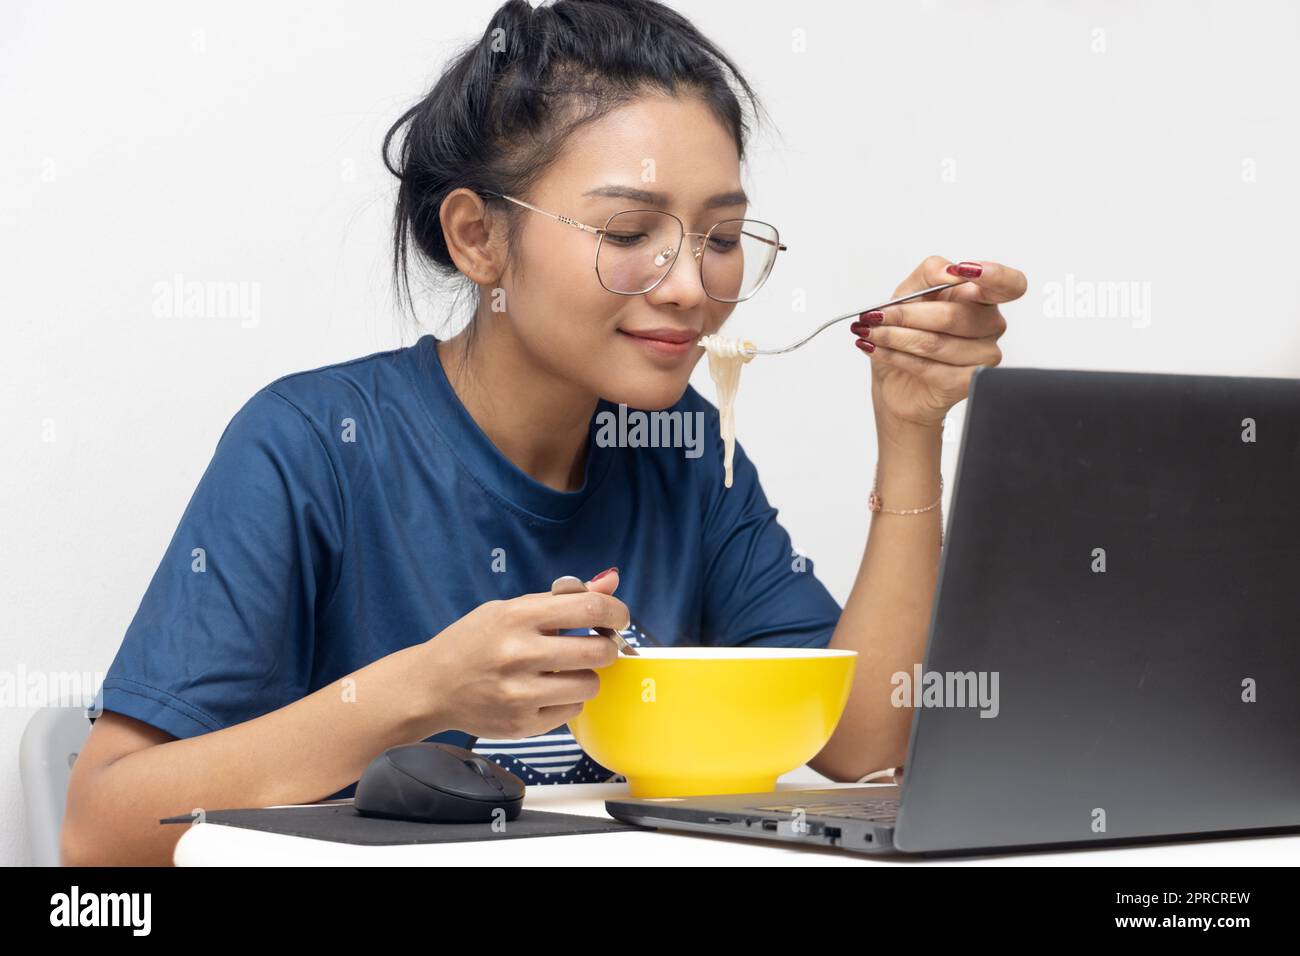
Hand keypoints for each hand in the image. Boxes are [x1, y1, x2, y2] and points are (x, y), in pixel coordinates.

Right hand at [417, 570, 625, 739]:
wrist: (432, 686)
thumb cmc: (474, 642)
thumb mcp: (512, 609)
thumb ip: (563, 598)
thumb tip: (611, 582)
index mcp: (518, 617)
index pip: (589, 609)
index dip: (616, 612)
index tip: (619, 618)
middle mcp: (519, 654)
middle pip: (598, 651)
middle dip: (607, 647)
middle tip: (597, 646)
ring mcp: (519, 694)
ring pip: (590, 685)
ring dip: (587, 677)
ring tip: (566, 671)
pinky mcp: (521, 725)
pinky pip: (572, 711)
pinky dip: (568, 700)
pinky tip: (547, 692)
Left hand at [850, 257, 1024, 430]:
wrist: (896, 380)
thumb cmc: (909, 331)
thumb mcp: (911, 291)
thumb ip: (930, 272)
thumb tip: (949, 271)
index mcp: (983, 297)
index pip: (1011, 284)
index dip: (994, 275)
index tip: (964, 271)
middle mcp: (991, 325)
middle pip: (953, 316)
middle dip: (905, 315)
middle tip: (874, 315)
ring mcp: (985, 355)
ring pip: (937, 343)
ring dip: (894, 337)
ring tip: (870, 333)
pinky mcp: (969, 382)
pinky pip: (931, 368)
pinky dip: (897, 357)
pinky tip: (878, 350)